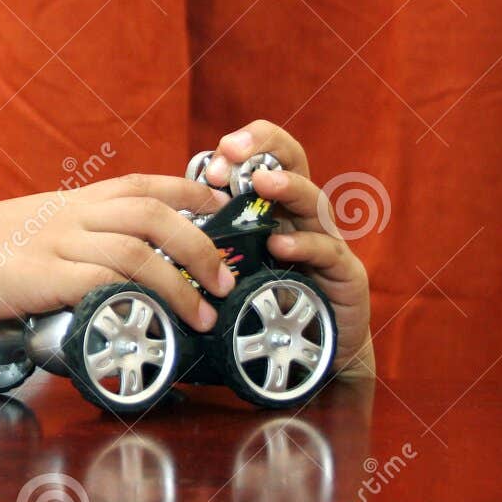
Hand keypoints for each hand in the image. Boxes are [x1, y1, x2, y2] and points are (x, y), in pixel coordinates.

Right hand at [0, 173, 238, 335]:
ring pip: (138, 246)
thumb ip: (59, 247)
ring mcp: (53, 243)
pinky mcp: (40, 277)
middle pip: (151, 210)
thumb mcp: (19, 236)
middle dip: (199, 240)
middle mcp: (65, 215)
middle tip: (224, 275)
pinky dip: (139, 296)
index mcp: (63, 203)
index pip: (138, 184)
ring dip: (182, 278)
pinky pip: (104, 280)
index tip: (218, 206)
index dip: (185, 191)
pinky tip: (157, 318)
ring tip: (204, 310)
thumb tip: (90, 276)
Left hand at [203, 119, 374, 379]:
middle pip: (294, 162)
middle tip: (233, 151)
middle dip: (266, 149)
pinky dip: (305, 245)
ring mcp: (326, 241)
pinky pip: (329, 253)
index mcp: (273, 205)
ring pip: (314, 202)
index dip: (247, 146)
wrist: (308, 355)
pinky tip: (281, 245)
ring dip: (288, 188)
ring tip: (263, 182)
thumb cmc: (260, 303)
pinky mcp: (345, 276)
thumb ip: (205, 239)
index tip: (218, 156)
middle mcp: (302, 215)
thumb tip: (156, 223)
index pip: (265, 155)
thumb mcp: (230, 265)